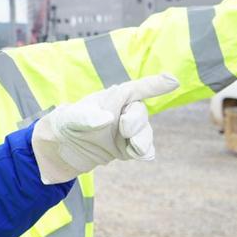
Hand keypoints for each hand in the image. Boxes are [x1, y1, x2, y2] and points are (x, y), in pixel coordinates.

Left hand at [32, 73, 178, 183]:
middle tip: (124, 128)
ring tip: (134, 148)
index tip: (173, 81)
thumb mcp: (71, 118)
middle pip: (141, 113)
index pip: (137, 89)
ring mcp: (127, 131)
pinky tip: (143, 156)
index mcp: (113, 97)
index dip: (155, 85)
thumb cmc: (66, 123)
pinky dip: (145, 152)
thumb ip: (86, 116)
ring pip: (145, 133)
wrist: (62, 148)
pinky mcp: (127, 148)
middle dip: (137, 121)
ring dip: (142, 140)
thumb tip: (107, 118)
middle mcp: (123, 111)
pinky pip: (142, 149)